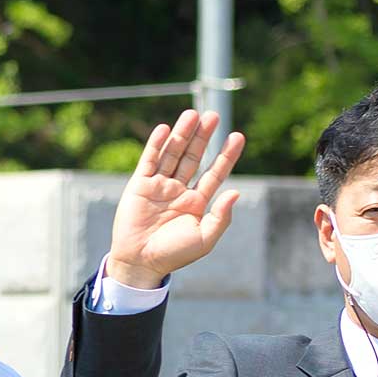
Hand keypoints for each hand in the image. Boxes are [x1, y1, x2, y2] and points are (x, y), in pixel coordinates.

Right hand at [102, 109, 245, 289]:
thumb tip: (236, 192)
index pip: (215, 172)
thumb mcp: (205, 238)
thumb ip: (221, 216)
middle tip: (213, 116)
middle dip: (204, 137)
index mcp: (197, 202)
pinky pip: (149, 161)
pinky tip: (165, 129)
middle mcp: (179, 190)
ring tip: (193, 114)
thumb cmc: (174, 254)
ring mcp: (159, 186)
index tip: (238, 136)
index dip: (226, 155)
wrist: (141, 262)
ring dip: (183, 135)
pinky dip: (156, 144)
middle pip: (194, 157)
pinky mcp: (139, 185)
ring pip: (173, 154)